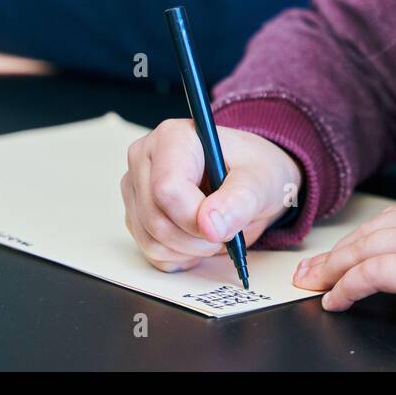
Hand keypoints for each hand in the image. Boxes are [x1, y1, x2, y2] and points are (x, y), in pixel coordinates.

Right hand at [121, 118, 303, 272]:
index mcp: (173, 137)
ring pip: (151, 240)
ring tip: (214, 232)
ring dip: (189, 250)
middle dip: (196, 239)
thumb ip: (240, 201)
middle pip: (156, 218)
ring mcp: (136, 187)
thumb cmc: (253, 170)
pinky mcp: (135, 214)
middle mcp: (146, 158)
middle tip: (225, 232)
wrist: (249, 179)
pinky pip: (150, 251)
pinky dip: (178, 256)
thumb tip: (211, 225)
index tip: (222, 228)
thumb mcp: (260, 180)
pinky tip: (197, 238)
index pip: (167, 188)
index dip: (194, 218)